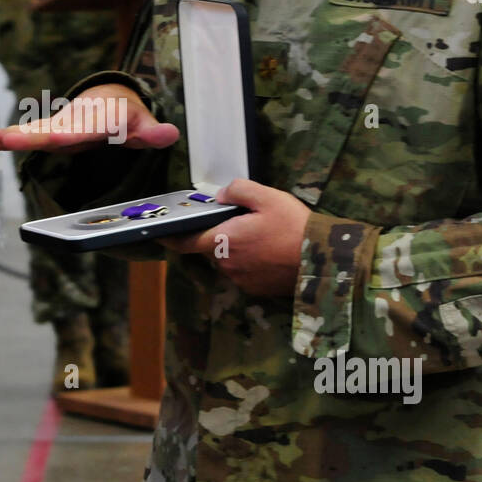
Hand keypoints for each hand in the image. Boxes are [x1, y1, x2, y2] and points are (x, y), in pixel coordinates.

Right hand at [0, 83, 178, 154]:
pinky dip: (4, 139)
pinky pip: (26, 136)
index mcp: (100, 120)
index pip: (86, 129)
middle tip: (5, 138)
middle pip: (50, 130)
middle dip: (28, 135)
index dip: (73, 134)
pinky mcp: (49, 131)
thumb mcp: (145, 124)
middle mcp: (75, 121)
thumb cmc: (130, 117)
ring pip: (32, 132)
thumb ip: (154, 132)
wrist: (111, 98)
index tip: (57, 139)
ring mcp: (59, 125)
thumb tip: (170, 134)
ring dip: (9, 137)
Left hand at [163, 177, 309, 296]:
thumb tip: (219, 196)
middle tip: (240, 222)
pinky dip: (250, 261)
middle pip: (211, 248)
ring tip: (261, 235)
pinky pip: (244, 272)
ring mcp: (241, 280)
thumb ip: (237, 191)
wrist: (323, 260)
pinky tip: (269, 250)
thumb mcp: (267, 197)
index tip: (159, 234)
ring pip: (228, 260)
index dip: (171, 238)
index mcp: (223, 241)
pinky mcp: (256, 289)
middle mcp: (227, 264)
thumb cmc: (294, 226)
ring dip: (236, 249)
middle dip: (219, 236)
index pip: (187, 242)